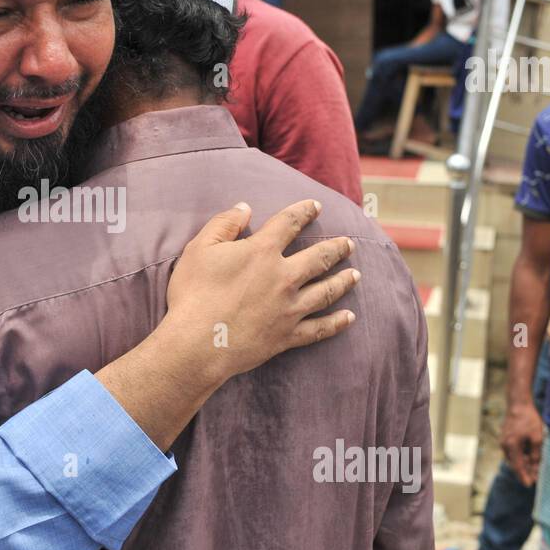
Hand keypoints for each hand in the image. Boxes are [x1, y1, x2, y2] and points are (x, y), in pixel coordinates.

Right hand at [162, 199, 358, 391]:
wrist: (197, 344)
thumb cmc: (193, 294)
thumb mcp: (199, 249)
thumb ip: (224, 224)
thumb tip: (244, 207)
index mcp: (262, 252)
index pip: (288, 223)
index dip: (303, 211)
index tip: (316, 206)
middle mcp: (283, 277)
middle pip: (319, 258)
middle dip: (336, 248)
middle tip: (348, 244)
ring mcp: (289, 308)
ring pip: (325, 291)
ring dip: (343, 281)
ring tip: (355, 275)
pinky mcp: (287, 336)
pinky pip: (319, 329)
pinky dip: (336, 323)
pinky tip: (349, 317)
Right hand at [501, 402, 544, 485]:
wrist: (518, 405)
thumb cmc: (528, 420)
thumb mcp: (537, 437)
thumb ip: (535, 454)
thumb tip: (535, 466)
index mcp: (512, 446)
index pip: (518, 466)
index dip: (524, 476)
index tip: (529, 485)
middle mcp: (505, 446)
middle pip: (514, 464)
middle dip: (524, 471)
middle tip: (535, 478)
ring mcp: (503, 442)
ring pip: (513, 458)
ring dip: (523, 464)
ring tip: (534, 468)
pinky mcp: (505, 439)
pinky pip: (512, 452)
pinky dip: (519, 456)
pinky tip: (528, 456)